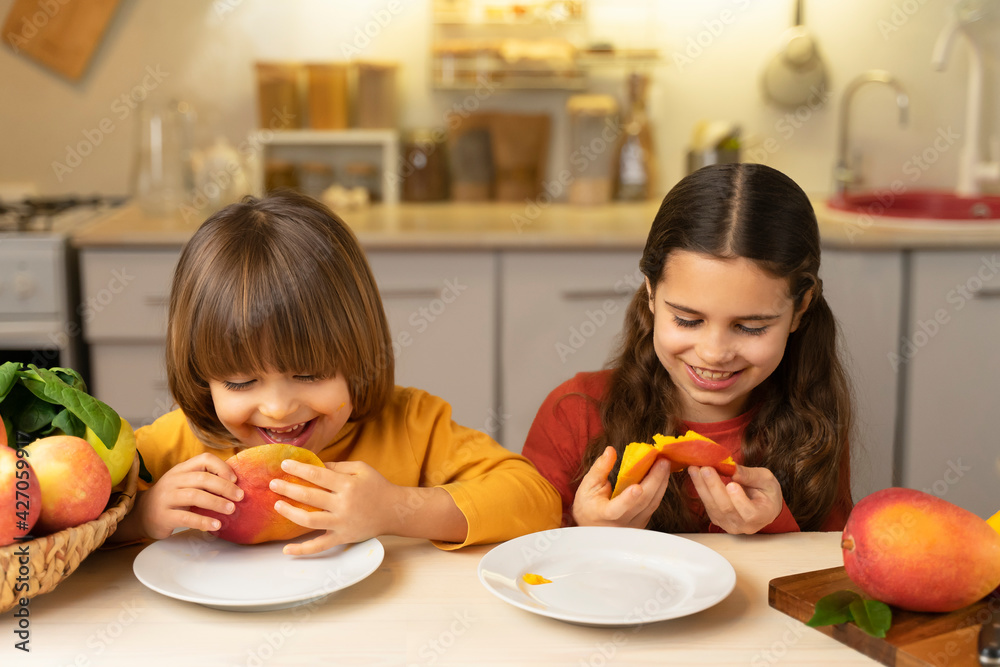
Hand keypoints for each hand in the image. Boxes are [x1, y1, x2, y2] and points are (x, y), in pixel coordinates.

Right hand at [134, 453, 243, 539]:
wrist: (142, 514)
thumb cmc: (172, 498)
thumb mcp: (185, 483)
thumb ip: (204, 480)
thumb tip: (236, 484)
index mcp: (181, 470)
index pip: (204, 459)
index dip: (222, 467)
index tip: (235, 480)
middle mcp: (173, 481)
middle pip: (202, 478)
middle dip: (224, 487)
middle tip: (240, 496)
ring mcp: (166, 498)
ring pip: (195, 496)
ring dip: (216, 503)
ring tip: (231, 510)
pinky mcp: (164, 516)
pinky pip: (186, 518)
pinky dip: (203, 521)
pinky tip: (216, 525)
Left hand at [270, 459, 403, 555]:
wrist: (394, 510)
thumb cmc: (376, 486)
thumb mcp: (360, 469)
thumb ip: (337, 467)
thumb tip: (313, 465)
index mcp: (348, 484)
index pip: (318, 475)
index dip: (299, 469)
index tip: (284, 464)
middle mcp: (344, 504)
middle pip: (310, 496)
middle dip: (289, 488)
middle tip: (273, 483)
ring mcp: (342, 523)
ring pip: (310, 521)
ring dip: (291, 513)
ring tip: (277, 505)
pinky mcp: (343, 538)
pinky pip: (320, 546)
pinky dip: (303, 550)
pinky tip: (286, 550)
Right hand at [571, 446, 670, 528]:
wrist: (594, 526)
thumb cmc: (588, 504)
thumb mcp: (588, 486)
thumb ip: (600, 468)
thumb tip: (610, 450)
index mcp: (604, 514)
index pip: (617, 509)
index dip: (628, 499)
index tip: (637, 487)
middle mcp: (622, 523)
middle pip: (642, 503)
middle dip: (654, 480)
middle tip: (662, 461)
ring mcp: (635, 524)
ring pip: (652, 504)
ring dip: (661, 482)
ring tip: (665, 464)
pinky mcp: (643, 521)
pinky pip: (654, 504)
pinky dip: (660, 488)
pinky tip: (662, 474)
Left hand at [687, 464, 782, 533]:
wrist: (763, 505)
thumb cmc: (767, 492)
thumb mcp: (765, 479)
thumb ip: (750, 475)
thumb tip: (732, 468)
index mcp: (762, 515)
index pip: (749, 512)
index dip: (739, 500)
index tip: (731, 484)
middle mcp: (744, 525)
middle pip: (726, 508)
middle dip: (714, 486)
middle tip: (706, 469)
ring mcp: (729, 524)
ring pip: (713, 506)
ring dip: (702, 486)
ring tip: (695, 468)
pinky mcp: (717, 519)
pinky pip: (707, 504)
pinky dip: (700, 488)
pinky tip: (695, 474)